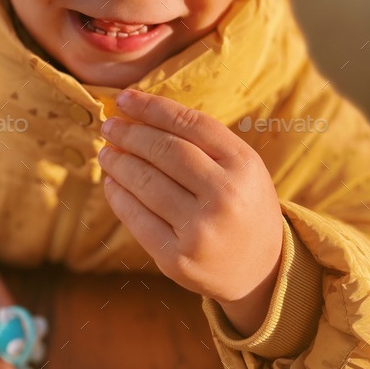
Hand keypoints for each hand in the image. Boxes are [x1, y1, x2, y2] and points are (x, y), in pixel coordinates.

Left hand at [98, 89, 283, 335]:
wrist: (262, 270)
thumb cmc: (243, 205)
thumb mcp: (240, 167)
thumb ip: (200, 141)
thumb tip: (140, 115)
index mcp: (244, 165)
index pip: (189, 124)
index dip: (152, 107)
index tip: (125, 98)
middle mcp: (224, 195)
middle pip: (164, 150)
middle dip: (130, 134)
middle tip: (110, 126)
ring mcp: (200, 230)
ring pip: (145, 182)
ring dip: (118, 162)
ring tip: (107, 152)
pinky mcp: (177, 258)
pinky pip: (137, 218)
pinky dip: (118, 196)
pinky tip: (111, 182)